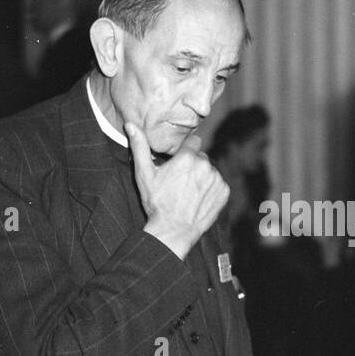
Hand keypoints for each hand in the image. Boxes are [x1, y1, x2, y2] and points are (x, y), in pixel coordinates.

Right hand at [127, 123, 228, 259]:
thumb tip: (130, 125)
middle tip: (180, 181)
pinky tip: (197, 199)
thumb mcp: (144, 174)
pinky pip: (218, 184)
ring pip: (210, 171)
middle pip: (201, 157)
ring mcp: (216, 179)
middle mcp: (205, 165)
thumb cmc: (157, 203)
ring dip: (202, 177)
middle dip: (192, 165)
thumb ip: (139, 147)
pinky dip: (210, 189)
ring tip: (188, 192)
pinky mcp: (224, 192)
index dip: (185, 151)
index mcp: (187, 158)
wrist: (173, 230)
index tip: (179, 162)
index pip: (193, 142)